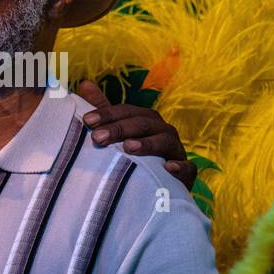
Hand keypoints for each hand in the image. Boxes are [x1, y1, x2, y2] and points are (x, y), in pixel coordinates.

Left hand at [77, 79, 195, 189]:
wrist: (155, 190)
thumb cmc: (133, 157)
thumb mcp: (118, 133)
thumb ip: (104, 111)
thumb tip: (85, 83)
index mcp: (147, 121)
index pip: (127, 112)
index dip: (107, 114)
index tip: (87, 121)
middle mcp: (163, 132)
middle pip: (143, 124)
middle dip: (120, 129)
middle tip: (97, 138)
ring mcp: (176, 152)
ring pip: (165, 141)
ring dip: (148, 144)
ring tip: (128, 148)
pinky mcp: (187, 174)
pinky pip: (188, 168)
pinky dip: (180, 167)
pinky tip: (167, 168)